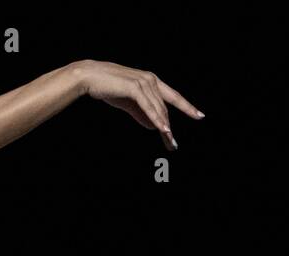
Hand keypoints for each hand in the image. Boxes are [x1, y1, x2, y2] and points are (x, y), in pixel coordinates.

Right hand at [75, 59, 203, 149]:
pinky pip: (149, 107)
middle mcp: (151, 80)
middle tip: (173, 145)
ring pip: (158, 109)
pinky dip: (157, 119)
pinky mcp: (135, 88)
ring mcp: (144, 83)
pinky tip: (164, 129)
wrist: (90, 76)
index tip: (199, 115)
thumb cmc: (108, 87)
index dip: (186, 106)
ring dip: (165, 127)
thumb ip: (142, 114)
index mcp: (151, 81)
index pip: (172, 97)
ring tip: (170, 142)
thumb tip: (155, 127)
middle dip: (169, 128)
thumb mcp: (128, 103)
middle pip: (165, 108)